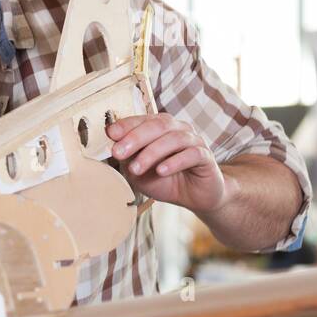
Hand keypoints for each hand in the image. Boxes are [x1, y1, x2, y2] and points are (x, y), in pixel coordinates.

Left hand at [106, 113, 226, 213]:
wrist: (192, 197)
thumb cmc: (163, 180)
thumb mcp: (138, 170)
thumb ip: (127, 156)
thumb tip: (112, 142)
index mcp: (159, 128)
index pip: (142, 120)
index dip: (126, 125)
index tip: (110, 134)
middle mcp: (178, 129)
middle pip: (157, 125)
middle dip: (135, 138)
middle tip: (118, 153)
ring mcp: (193, 141)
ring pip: (173, 139)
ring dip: (152, 153)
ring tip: (136, 168)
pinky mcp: (206, 157)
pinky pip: (192, 154)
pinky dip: (175, 161)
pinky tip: (162, 170)